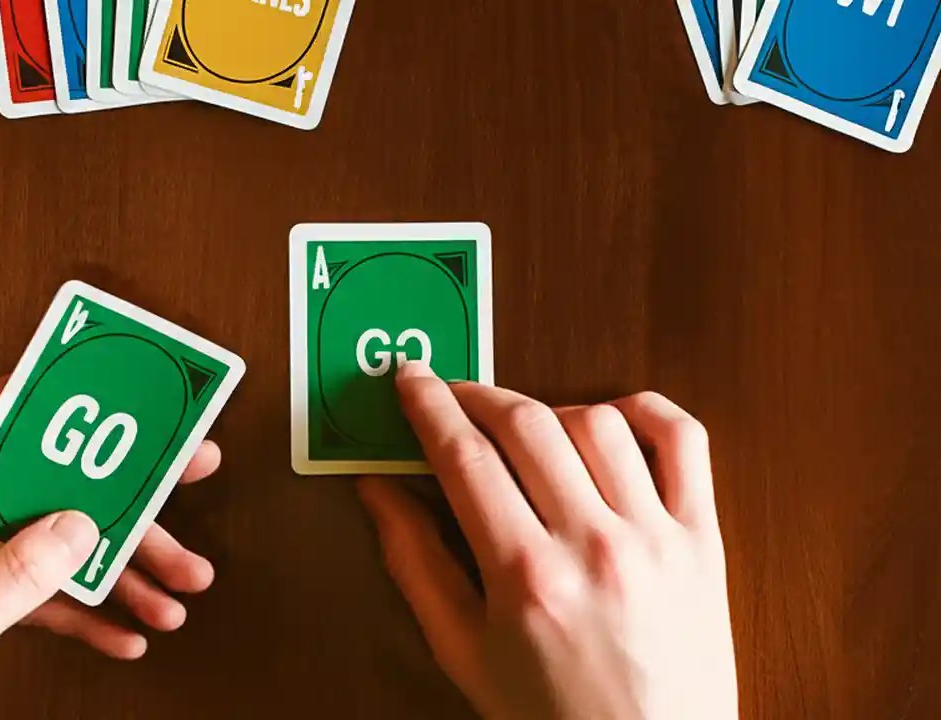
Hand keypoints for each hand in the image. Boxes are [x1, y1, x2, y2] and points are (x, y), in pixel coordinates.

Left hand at [0, 379, 218, 718]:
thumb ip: (13, 578)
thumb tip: (80, 527)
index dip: (50, 392)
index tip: (110, 383)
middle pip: (38, 482)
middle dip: (117, 495)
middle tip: (184, 475)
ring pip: (44, 542)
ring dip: (112, 567)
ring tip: (174, 591)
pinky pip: (28, 591)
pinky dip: (78, 610)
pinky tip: (122, 633)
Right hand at [359, 363, 736, 719]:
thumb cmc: (551, 717)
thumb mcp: (463, 652)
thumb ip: (414, 564)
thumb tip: (378, 489)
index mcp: (525, 578)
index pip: (465, 458)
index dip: (429, 407)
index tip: (410, 379)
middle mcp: (593, 546)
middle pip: (525, 424)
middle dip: (477, 395)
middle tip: (453, 397)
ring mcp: (656, 537)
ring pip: (597, 421)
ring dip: (550, 409)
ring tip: (527, 431)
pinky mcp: (703, 538)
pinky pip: (683, 440)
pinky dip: (644, 409)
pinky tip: (609, 418)